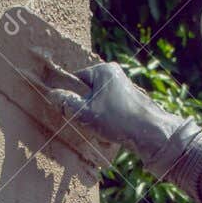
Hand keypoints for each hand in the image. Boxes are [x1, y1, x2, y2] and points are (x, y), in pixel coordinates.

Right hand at [48, 63, 198, 174]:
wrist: (149, 131)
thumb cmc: (117, 119)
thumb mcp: (85, 112)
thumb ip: (66, 102)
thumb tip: (52, 94)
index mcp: (103, 70)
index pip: (76, 79)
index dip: (70, 95)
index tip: (69, 110)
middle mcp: (115, 74)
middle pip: (88, 90)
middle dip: (84, 107)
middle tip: (86, 121)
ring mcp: (124, 86)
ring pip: (99, 101)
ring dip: (95, 115)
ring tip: (100, 127)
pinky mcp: (130, 99)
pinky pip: (110, 107)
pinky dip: (107, 118)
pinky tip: (110, 130)